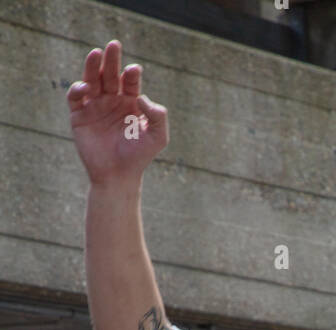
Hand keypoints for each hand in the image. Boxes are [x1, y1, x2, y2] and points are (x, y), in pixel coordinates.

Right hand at [67, 40, 168, 185]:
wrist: (118, 177)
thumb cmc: (139, 157)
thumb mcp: (158, 137)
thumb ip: (158, 116)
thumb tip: (143, 97)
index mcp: (130, 103)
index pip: (130, 81)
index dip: (132, 74)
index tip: (134, 71)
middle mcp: (112, 101)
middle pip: (110, 74)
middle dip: (112, 60)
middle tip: (114, 45)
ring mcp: (95, 106)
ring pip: (92, 79)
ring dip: (93, 66)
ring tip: (96, 53)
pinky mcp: (79, 116)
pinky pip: (75, 96)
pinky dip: (78, 89)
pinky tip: (86, 88)